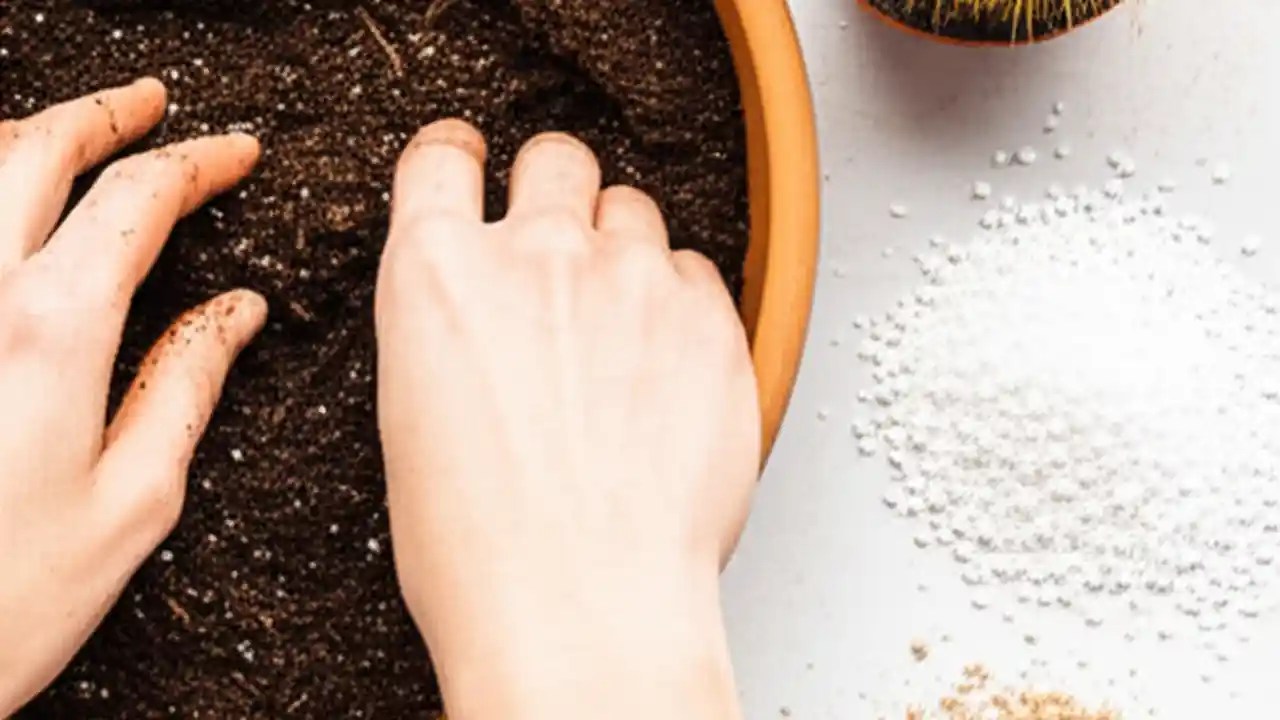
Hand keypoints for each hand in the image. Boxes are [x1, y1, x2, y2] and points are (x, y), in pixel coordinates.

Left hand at [0, 80, 265, 714]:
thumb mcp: (133, 502)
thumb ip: (187, 385)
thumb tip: (236, 313)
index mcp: (50, 332)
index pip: (136, 201)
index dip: (196, 163)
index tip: (235, 153)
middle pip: (34, 151)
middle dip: (104, 113)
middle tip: (150, 104)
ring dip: (26, 136)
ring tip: (72, 136)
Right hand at [377, 120, 758, 718]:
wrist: (581, 608)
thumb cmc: (483, 550)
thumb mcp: (416, 418)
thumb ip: (453, 327)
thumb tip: (482, 309)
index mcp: (437, 276)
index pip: (443, 160)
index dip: (461, 162)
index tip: (475, 170)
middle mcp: (535, 255)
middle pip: (555, 159)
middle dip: (556, 195)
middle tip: (562, 257)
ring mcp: (630, 278)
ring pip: (633, 210)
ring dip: (624, 254)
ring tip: (620, 336)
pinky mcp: (708, 316)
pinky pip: (696, 273)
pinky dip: (682, 306)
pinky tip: (665, 372)